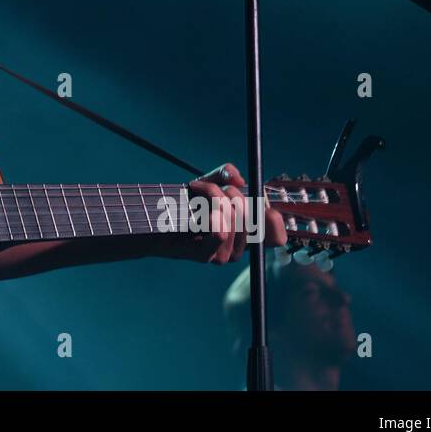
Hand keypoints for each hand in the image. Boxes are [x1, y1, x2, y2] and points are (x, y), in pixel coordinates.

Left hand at [146, 163, 287, 264]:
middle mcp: (238, 249)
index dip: (273, 217)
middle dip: (235, 195)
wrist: (154, 217)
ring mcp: (222, 256)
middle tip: (218, 187)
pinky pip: (219, 233)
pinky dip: (209, 209)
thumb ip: (225, 175)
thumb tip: (239, 180)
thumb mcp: (208, 181)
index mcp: (246, 235)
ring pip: (234, 221)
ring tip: (198, 190)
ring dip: (216, 197)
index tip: (258, 196)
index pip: (276, 236)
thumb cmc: (184, 202)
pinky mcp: (204, 256)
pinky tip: (195, 203)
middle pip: (253, 221)